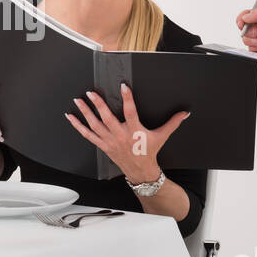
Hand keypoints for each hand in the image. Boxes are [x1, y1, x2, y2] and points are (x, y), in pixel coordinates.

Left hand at [64, 83, 189, 181]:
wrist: (141, 171)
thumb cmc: (149, 152)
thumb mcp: (162, 136)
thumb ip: (172, 122)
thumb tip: (185, 113)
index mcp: (135, 130)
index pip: (130, 111)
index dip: (127, 98)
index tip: (123, 86)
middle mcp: (120, 135)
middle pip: (107, 118)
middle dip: (98, 104)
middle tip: (91, 93)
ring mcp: (110, 141)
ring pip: (95, 125)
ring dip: (85, 112)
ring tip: (78, 100)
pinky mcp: (103, 145)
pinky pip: (88, 135)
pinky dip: (78, 126)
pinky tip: (71, 117)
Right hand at [236, 6, 256, 55]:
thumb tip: (246, 16)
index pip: (247, 15)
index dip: (242, 19)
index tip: (242, 23)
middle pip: (244, 28)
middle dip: (247, 31)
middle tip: (256, 34)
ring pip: (246, 40)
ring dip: (250, 41)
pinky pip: (251, 50)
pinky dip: (254, 49)